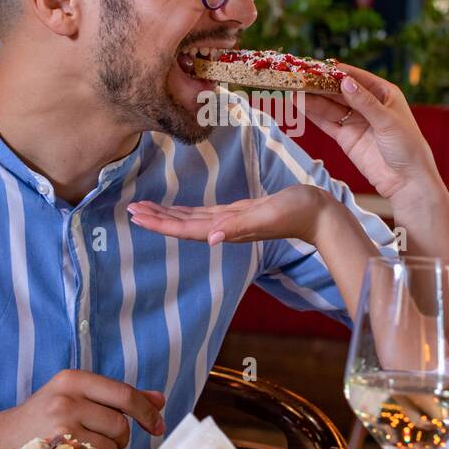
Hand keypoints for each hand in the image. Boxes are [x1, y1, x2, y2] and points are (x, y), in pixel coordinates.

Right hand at [0, 369, 164, 448]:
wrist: (1, 438)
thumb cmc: (45, 416)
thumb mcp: (77, 396)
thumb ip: (117, 396)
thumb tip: (159, 400)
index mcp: (72, 378)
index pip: (124, 393)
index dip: (146, 411)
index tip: (158, 424)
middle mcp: (66, 398)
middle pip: (121, 423)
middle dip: (122, 435)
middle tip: (105, 437)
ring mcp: (61, 425)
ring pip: (111, 445)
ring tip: (84, 445)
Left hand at [127, 184, 331, 245]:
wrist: (318, 213)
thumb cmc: (296, 211)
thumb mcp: (266, 215)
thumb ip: (238, 227)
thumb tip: (210, 239)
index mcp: (227, 229)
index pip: (185, 229)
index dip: (160, 224)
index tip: (136, 217)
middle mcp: (224, 228)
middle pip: (182, 226)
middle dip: (156, 219)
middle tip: (130, 210)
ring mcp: (230, 222)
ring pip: (191, 220)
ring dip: (167, 216)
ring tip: (145, 209)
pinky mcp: (238, 214)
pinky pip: (204, 215)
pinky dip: (186, 212)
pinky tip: (178, 211)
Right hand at [304, 64, 438, 202]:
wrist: (407, 181)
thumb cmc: (407, 147)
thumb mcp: (387, 121)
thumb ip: (364, 102)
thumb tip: (344, 81)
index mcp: (383, 93)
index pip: (355, 77)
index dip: (334, 71)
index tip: (315, 66)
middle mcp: (367, 104)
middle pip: (338, 91)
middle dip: (319, 84)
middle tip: (298, 77)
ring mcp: (355, 121)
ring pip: (330, 106)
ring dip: (312, 99)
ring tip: (293, 90)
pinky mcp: (346, 138)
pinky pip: (328, 122)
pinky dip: (313, 114)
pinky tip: (300, 105)